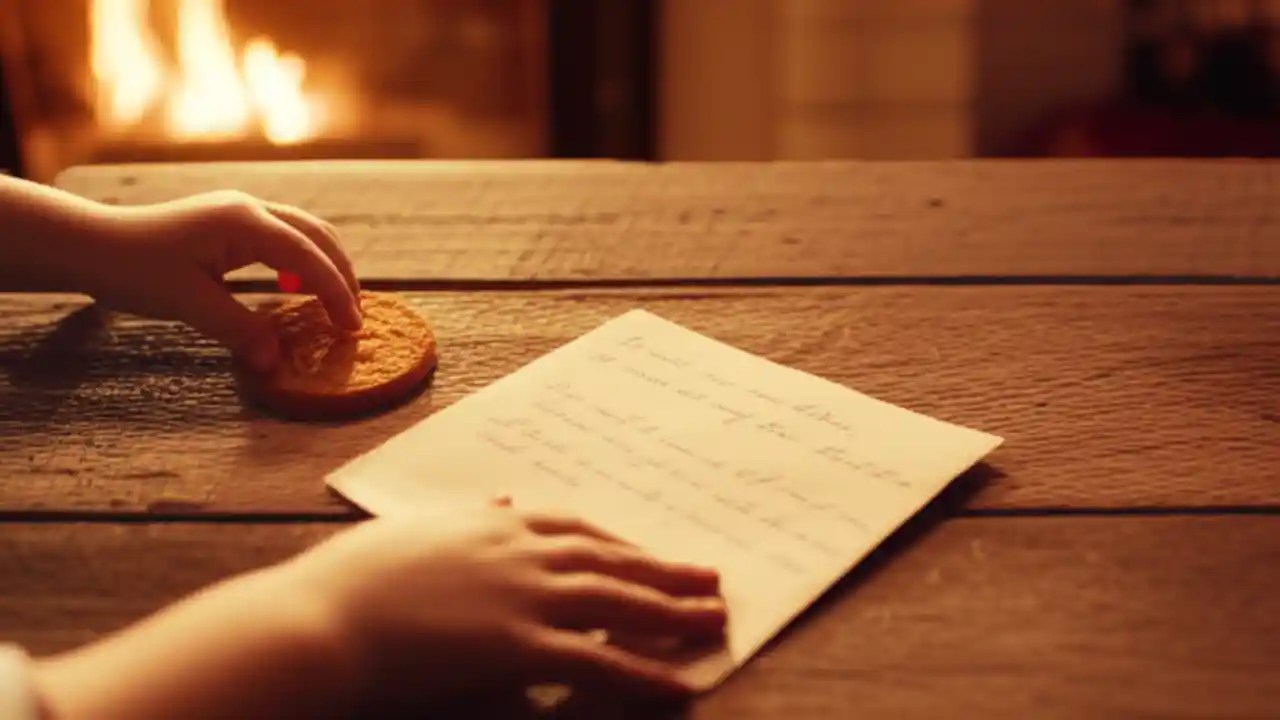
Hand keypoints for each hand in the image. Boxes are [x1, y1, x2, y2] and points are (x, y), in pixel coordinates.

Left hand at [87, 190, 361, 370]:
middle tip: (354, 318)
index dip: (336, 292)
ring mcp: (241, 213)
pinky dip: (303, 262)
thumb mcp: (189, 305)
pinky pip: (284, 239)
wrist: (92, 244)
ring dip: (326, 266)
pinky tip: (295, 288)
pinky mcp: (231, 224)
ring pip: (305, 233)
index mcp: (244, 223)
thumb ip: (239, 331)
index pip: (308, 256)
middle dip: (343, 275)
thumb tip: (277, 362)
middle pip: (318, 236)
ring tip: (336, 305)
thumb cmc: (134, 269)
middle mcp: (250, 209)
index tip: (351, 327)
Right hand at [286, 506, 726, 708]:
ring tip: (715, 620)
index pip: (575, 527)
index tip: (647, 552)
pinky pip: (599, 663)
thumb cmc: (350, 583)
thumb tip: (499, 498)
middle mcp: (519, 550)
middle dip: (665, 571)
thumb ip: (465, 518)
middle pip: (612, 559)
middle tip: (711, 579)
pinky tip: (679, 685)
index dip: (619, 542)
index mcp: (492, 523)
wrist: (318, 623)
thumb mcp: (413, 531)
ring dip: (674, 613)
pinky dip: (645, 674)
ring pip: (619, 602)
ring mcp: (524, 596)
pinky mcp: (519, 648)